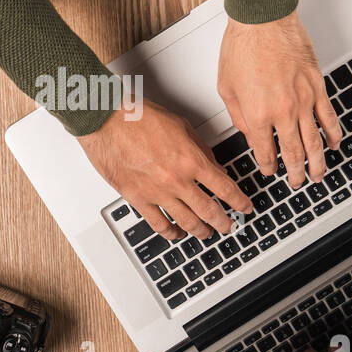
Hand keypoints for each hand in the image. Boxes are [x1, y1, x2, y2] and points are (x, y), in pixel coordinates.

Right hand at [77, 99, 254, 239]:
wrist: (106, 120)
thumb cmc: (138, 117)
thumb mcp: (181, 126)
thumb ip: (200, 149)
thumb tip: (214, 167)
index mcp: (191, 160)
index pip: (225, 188)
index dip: (239, 202)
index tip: (244, 207)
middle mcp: (177, 180)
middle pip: (209, 211)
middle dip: (224, 222)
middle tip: (229, 226)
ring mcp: (157, 192)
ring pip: (187, 222)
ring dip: (201, 231)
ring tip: (207, 233)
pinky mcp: (137, 199)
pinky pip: (158, 224)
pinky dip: (171, 233)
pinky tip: (176, 234)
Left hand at [217, 13, 342, 187]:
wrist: (263, 20)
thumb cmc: (242, 46)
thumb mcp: (226, 87)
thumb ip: (239, 116)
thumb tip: (249, 133)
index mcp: (258, 115)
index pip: (265, 151)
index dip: (268, 166)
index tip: (270, 171)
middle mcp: (283, 111)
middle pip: (293, 152)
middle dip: (295, 172)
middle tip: (296, 182)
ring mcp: (304, 100)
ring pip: (314, 140)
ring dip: (317, 162)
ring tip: (318, 174)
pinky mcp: (317, 86)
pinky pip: (329, 116)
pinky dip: (333, 133)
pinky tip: (334, 144)